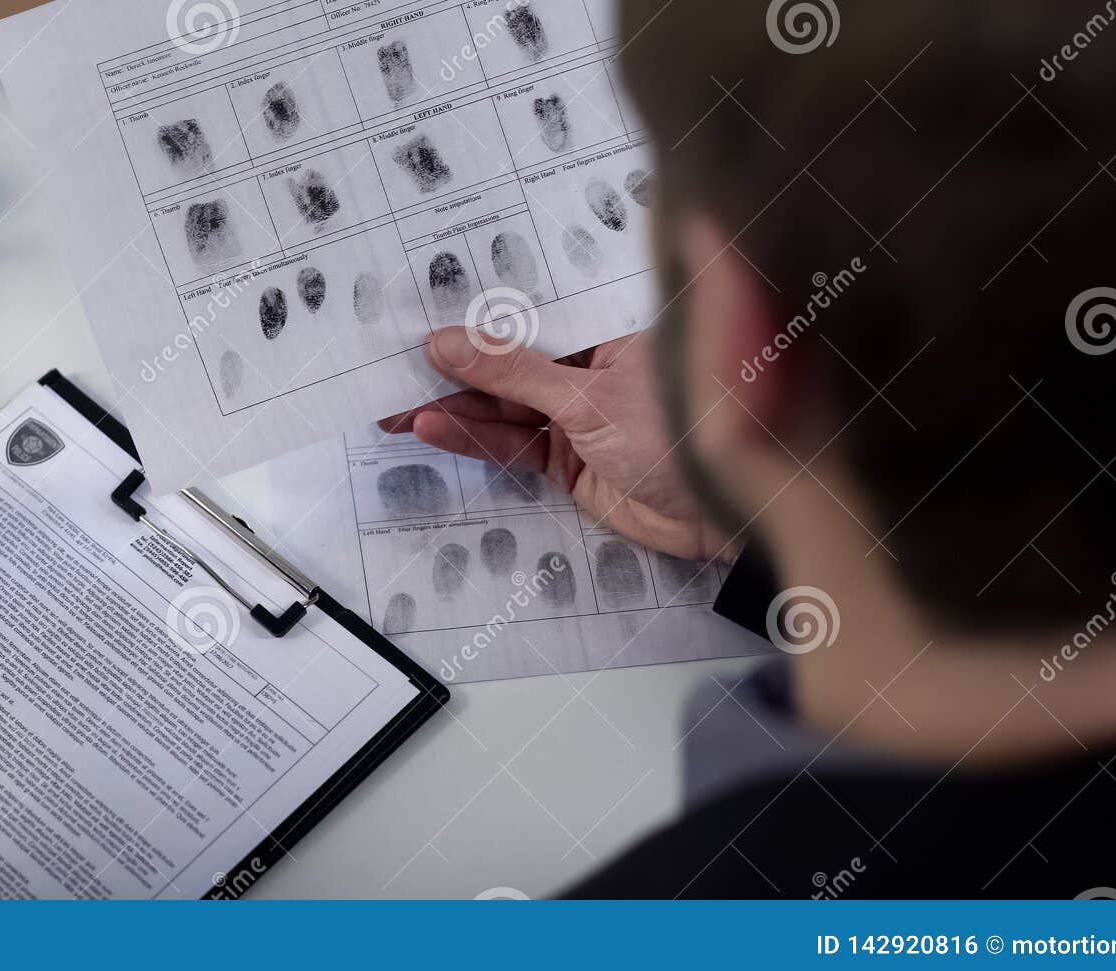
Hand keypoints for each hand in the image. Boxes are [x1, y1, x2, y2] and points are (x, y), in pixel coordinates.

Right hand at [380, 326, 733, 561]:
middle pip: (509, 359)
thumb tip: (449, 342)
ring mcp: (578, 413)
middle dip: (452, 364)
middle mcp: (592, 364)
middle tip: (392, 363)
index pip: (533, 309)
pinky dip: (473, 437)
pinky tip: (432, 426)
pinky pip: (511, 442)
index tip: (423, 305)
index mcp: (610, 326)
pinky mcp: (568, 459)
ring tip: (395, 403)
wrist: (724, 519)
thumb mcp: (589, 398)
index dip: (479, 308)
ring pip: (503, 405)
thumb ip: (514, 372)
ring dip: (452, 406)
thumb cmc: (684, 437)